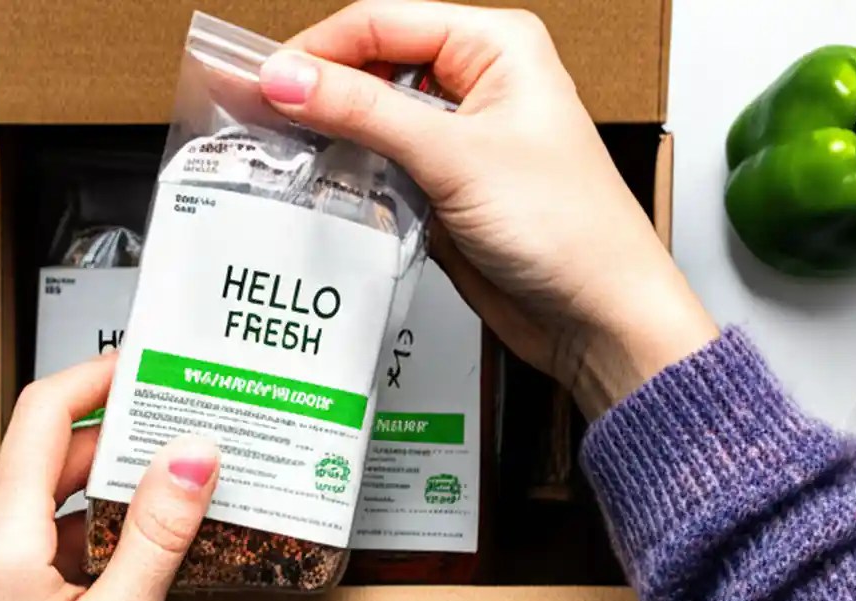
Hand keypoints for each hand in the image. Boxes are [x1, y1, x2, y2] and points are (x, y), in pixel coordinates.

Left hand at [0, 354, 219, 600]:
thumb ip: (157, 537)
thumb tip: (190, 458)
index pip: (42, 413)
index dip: (96, 376)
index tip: (141, 367)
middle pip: (35, 454)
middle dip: (106, 444)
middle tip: (169, 442)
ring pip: (19, 492)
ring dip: (81, 489)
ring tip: (146, 504)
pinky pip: (1, 530)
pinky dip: (53, 528)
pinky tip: (99, 556)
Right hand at [260, 0, 718, 415]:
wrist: (598, 317)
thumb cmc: (571, 229)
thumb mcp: (456, 156)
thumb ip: (364, 112)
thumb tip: (289, 77)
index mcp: (497, 47)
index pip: (382, 23)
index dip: (318, 49)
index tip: (262, 82)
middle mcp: (478, 84)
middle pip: (372, 67)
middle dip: (318, 91)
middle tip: (257, 115)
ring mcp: (459, 139)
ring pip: (372, 120)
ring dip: (331, 136)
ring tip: (279, 151)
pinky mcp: (445, 189)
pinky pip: (381, 168)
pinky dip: (350, 177)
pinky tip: (322, 187)